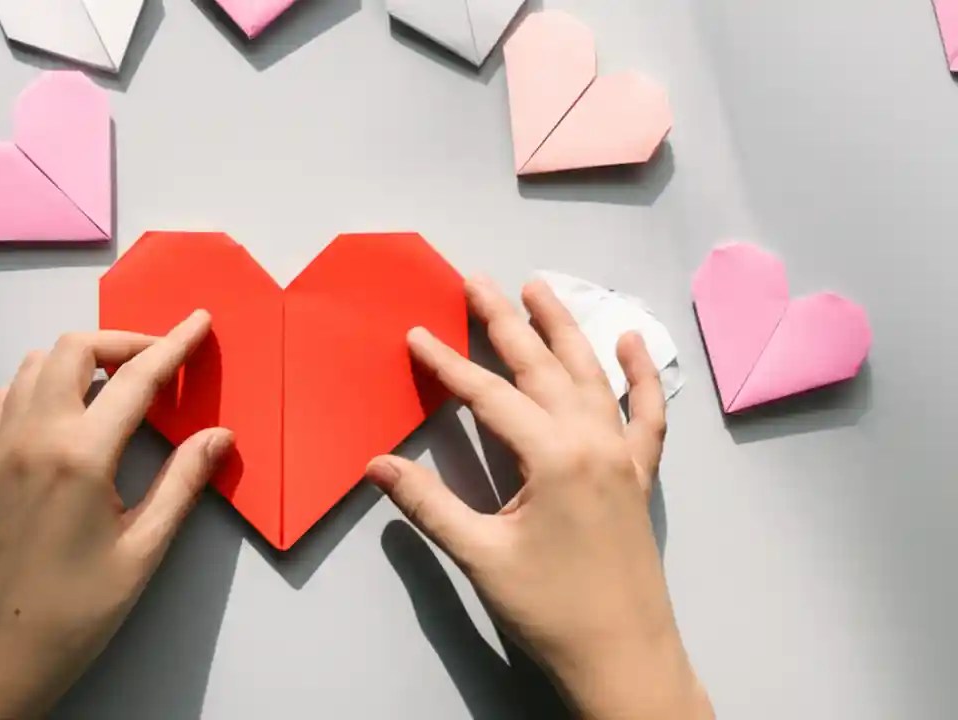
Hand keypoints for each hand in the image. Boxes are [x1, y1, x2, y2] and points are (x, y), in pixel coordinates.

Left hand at [0, 311, 232, 718]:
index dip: (173, 345)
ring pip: (32, 364)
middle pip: (73, 349)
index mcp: (80, 457)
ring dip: (76, 359)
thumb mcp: (143, 551)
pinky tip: (57, 411)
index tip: (199, 322)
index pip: (135, 379)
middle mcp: (31, 436)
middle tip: (156, 361)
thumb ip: (182, 483)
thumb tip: (219, 435)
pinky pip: (2, 397)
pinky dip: (34, 384)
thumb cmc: (78, 610)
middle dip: (121, 341)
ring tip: (110, 384)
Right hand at [367, 277, 712, 719]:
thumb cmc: (550, 609)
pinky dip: (640, 375)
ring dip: (564, 329)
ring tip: (538, 288)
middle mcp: (592, 441)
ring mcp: (623, 455)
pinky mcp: (640, 475)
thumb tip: (376, 465)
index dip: (447, 366)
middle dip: (505, 322)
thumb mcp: (481, 555)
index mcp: (552, 456)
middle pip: (542, 368)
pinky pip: (646, 413)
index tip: (417, 334)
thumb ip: (429, 504)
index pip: (489, 396)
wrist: (624, 657)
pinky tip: (630, 342)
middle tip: (477, 281)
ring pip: (592, 375)